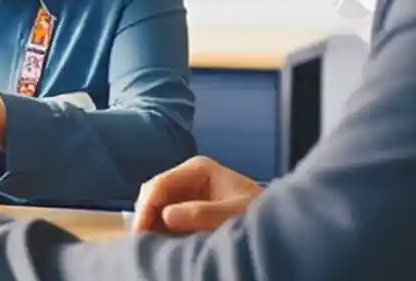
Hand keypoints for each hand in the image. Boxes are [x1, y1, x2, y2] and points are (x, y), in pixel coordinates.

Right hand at [133, 156, 263, 233]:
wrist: (275, 223)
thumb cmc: (257, 214)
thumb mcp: (233, 213)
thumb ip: (202, 213)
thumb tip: (166, 215)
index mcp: (198, 169)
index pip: (160, 184)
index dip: (146, 208)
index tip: (140, 233)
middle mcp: (188, 177)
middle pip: (153, 194)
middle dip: (145, 216)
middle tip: (142, 244)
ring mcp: (186, 193)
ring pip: (155, 206)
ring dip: (151, 225)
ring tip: (151, 245)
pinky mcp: (187, 210)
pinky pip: (163, 218)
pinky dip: (159, 231)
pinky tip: (161, 244)